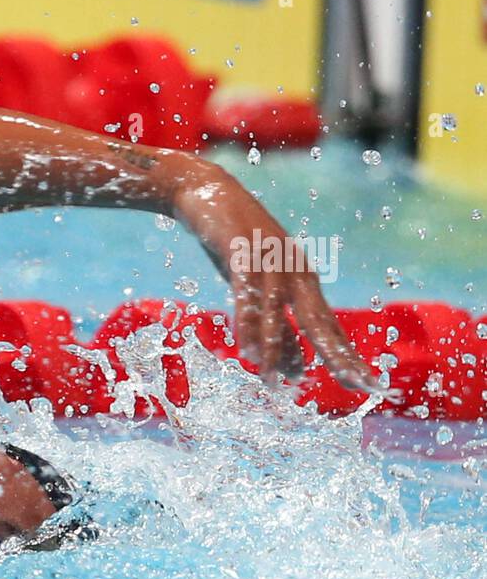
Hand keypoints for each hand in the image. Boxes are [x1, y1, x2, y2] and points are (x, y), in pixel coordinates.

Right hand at [171, 162, 379, 393]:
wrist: (208, 192)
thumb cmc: (234, 246)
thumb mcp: (258, 290)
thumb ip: (278, 328)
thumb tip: (297, 373)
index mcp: (303, 282)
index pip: (330, 328)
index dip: (348, 357)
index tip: (368, 386)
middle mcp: (295, 273)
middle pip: (320, 322)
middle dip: (339, 355)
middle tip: (359, 385)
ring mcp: (271, 262)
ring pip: (280, 313)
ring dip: (277, 349)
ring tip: (276, 382)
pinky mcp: (243, 253)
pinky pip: (248, 296)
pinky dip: (249, 324)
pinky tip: (248, 349)